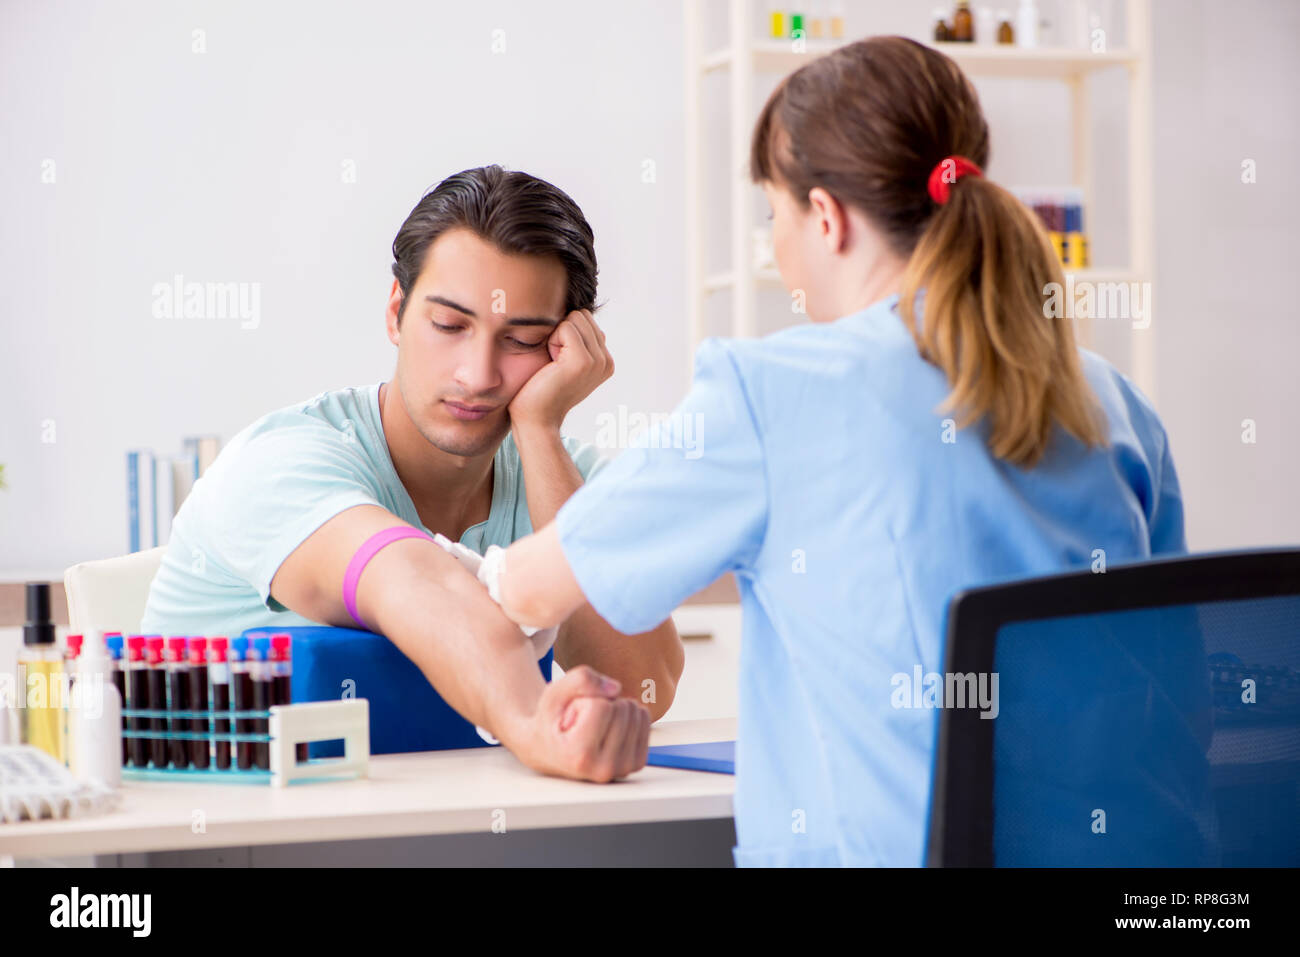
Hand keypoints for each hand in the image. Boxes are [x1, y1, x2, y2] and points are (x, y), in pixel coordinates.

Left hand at [507, 309, 612, 432]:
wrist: (535, 419)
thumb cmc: (541, 389)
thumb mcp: (565, 361)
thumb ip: (578, 340)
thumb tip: (577, 312)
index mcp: (605, 360)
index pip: (586, 319)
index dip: (565, 333)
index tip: (559, 361)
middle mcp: (606, 361)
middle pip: (582, 315)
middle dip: (562, 331)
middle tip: (554, 361)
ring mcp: (598, 361)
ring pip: (575, 318)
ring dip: (557, 336)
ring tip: (553, 363)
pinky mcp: (584, 361)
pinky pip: (566, 327)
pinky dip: (552, 341)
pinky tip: (551, 364)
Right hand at [509, 665, 650, 782]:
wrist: (551, 751)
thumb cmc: (550, 723)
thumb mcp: (553, 695)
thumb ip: (580, 680)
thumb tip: (616, 688)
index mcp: (580, 757)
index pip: (601, 706)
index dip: (583, 701)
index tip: (569, 718)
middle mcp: (604, 769)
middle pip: (623, 709)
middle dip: (602, 703)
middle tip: (581, 721)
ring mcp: (623, 769)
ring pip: (636, 712)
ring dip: (615, 709)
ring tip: (593, 726)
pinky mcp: (636, 763)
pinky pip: (645, 719)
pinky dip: (628, 715)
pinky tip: (608, 729)